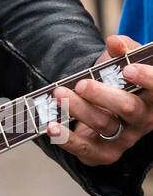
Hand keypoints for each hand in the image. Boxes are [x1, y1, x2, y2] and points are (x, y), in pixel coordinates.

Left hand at [47, 33, 152, 165]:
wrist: (102, 105)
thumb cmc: (116, 79)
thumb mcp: (122, 61)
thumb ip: (123, 49)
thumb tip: (114, 42)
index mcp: (152, 96)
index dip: (146, 79)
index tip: (127, 69)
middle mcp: (143, 119)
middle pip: (128, 108)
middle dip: (103, 95)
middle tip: (81, 84)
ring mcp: (125, 138)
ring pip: (104, 124)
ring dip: (78, 108)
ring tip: (59, 93)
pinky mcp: (104, 153)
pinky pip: (86, 149)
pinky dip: (67, 139)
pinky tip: (52, 127)